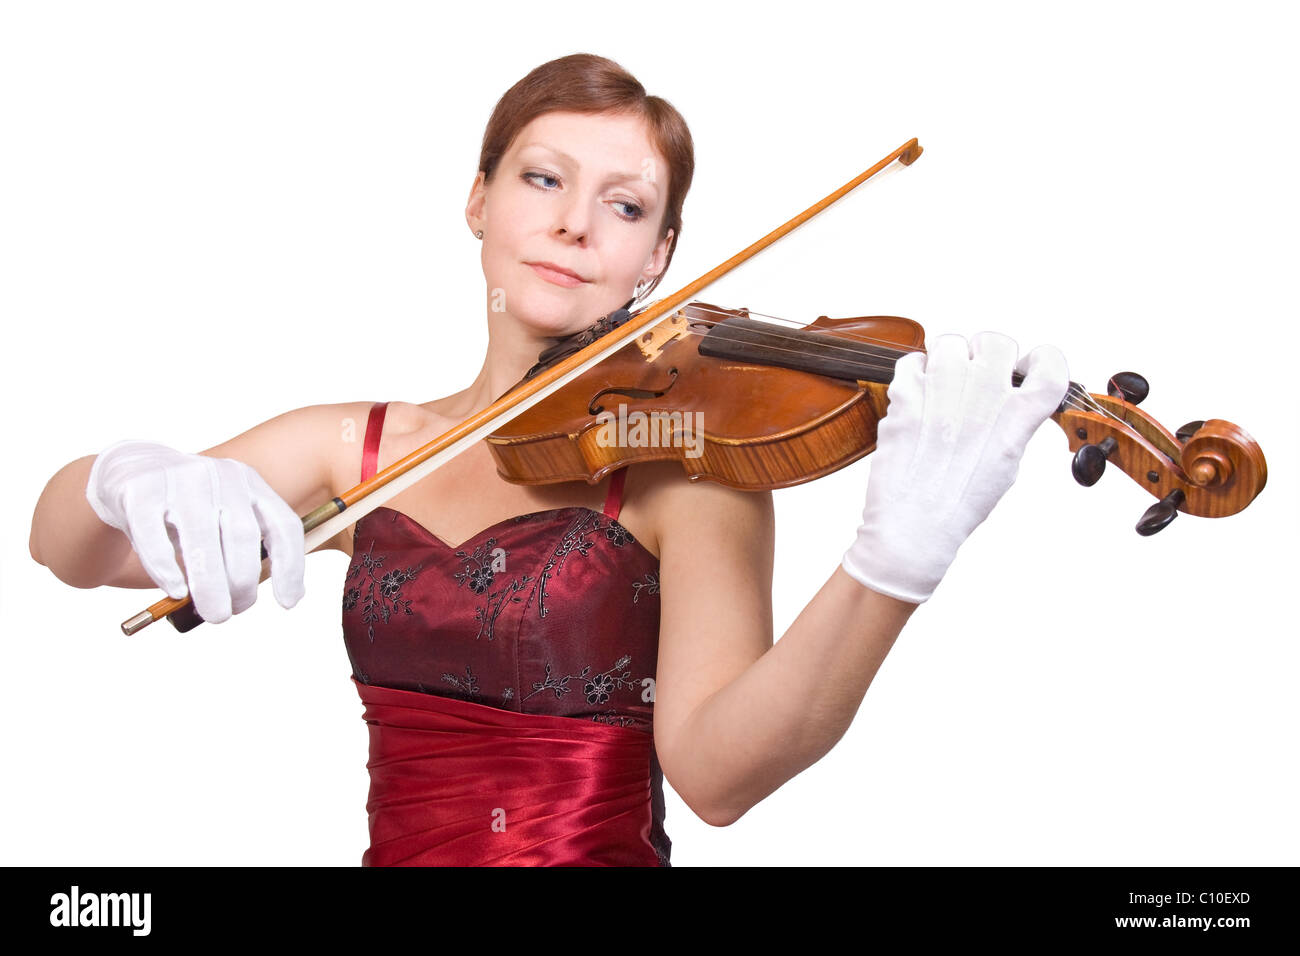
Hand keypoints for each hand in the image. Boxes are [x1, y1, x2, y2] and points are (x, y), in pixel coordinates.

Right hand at [85, 440, 305, 622]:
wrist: (129, 470)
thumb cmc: (186, 509)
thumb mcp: (225, 517)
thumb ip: (252, 551)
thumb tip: (290, 596)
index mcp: (249, 483)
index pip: (283, 525)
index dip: (290, 567)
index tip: (288, 602)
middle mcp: (220, 476)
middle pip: (242, 535)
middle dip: (242, 583)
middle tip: (231, 612)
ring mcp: (180, 479)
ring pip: (200, 539)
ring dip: (210, 585)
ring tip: (213, 613)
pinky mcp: (139, 490)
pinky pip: (154, 535)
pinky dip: (166, 569)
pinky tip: (175, 591)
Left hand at [840, 332, 1069, 602]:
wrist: (913, 528)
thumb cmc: (960, 504)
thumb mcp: (1006, 464)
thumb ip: (1013, 421)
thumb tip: (1013, 392)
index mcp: (1017, 418)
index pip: (1050, 364)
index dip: (1041, 360)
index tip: (1028, 367)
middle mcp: (984, 398)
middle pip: (997, 342)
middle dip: (988, 353)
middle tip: (976, 373)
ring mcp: (943, 393)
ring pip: (951, 343)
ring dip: (948, 358)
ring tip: (943, 383)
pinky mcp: (906, 397)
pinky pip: (912, 361)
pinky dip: (915, 372)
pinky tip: (918, 394)